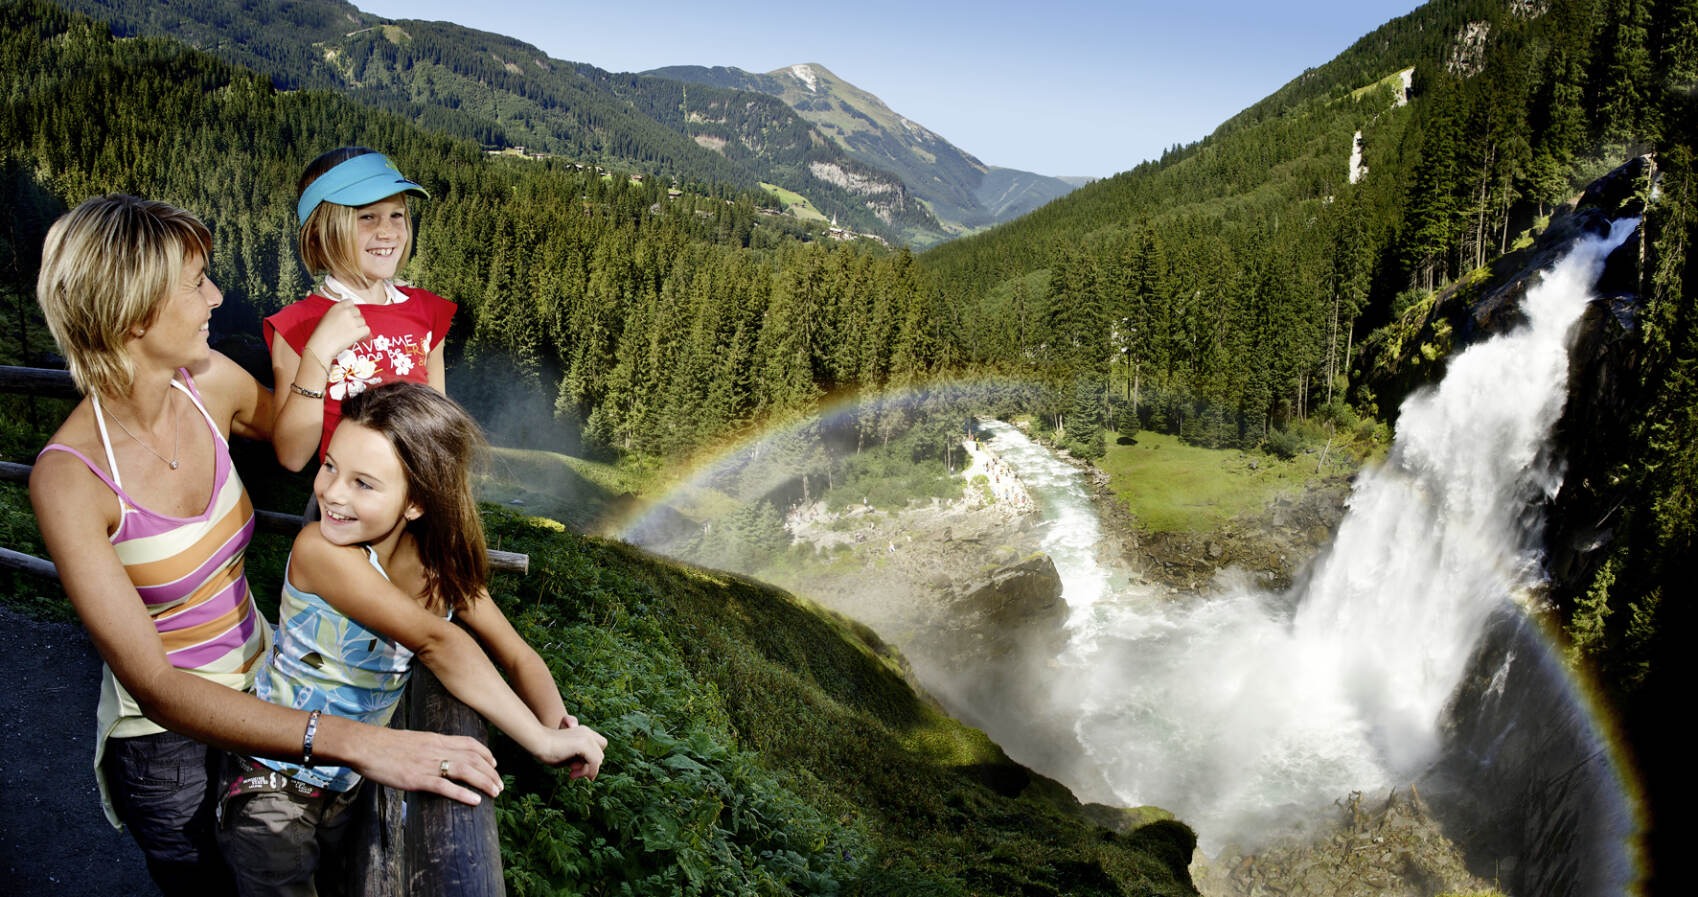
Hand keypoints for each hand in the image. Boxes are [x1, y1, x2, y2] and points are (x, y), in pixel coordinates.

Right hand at [303, 297, 370, 363]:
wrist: (320, 346)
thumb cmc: (320, 335)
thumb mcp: (326, 318)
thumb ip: (337, 314)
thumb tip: (347, 317)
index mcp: (336, 307)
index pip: (350, 302)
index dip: (351, 309)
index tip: (350, 315)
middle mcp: (345, 312)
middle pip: (358, 311)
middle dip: (356, 319)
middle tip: (352, 327)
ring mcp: (352, 322)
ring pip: (363, 321)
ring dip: (360, 327)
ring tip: (353, 334)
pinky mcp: (357, 331)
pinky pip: (367, 330)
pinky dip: (364, 335)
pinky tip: (359, 338)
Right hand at [355, 727, 501, 804]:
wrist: (364, 745)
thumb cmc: (383, 745)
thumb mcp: (412, 740)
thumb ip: (428, 747)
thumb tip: (437, 755)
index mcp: (435, 739)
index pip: (469, 743)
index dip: (485, 753)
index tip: (494, 763)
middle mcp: (436, 749)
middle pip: (473, 758)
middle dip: (490, 772)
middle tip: (500, 785)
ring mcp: (427, 764)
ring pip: (465, 771)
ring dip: (484, 782)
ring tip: (495, 792)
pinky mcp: (416, 779)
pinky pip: (445, 786)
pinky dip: (463, 793)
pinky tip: (475, 800)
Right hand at [538, 723, 606, 779]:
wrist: (538, 741)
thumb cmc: (548, 750)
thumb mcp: (567, 757)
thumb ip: (579, 761)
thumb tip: (591, 773)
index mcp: (583, 732)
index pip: (598, 747)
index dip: (592, 759)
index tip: (578, 768)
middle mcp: (587, 732)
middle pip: (600, 754)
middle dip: (588, 767)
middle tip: (572, 772)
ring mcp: (587, 736)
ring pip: (599, 758)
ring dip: (586, 770)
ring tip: (571, 773)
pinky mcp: (584, 743)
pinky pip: (595, 761)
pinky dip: (589, 770)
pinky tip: (573, 774)